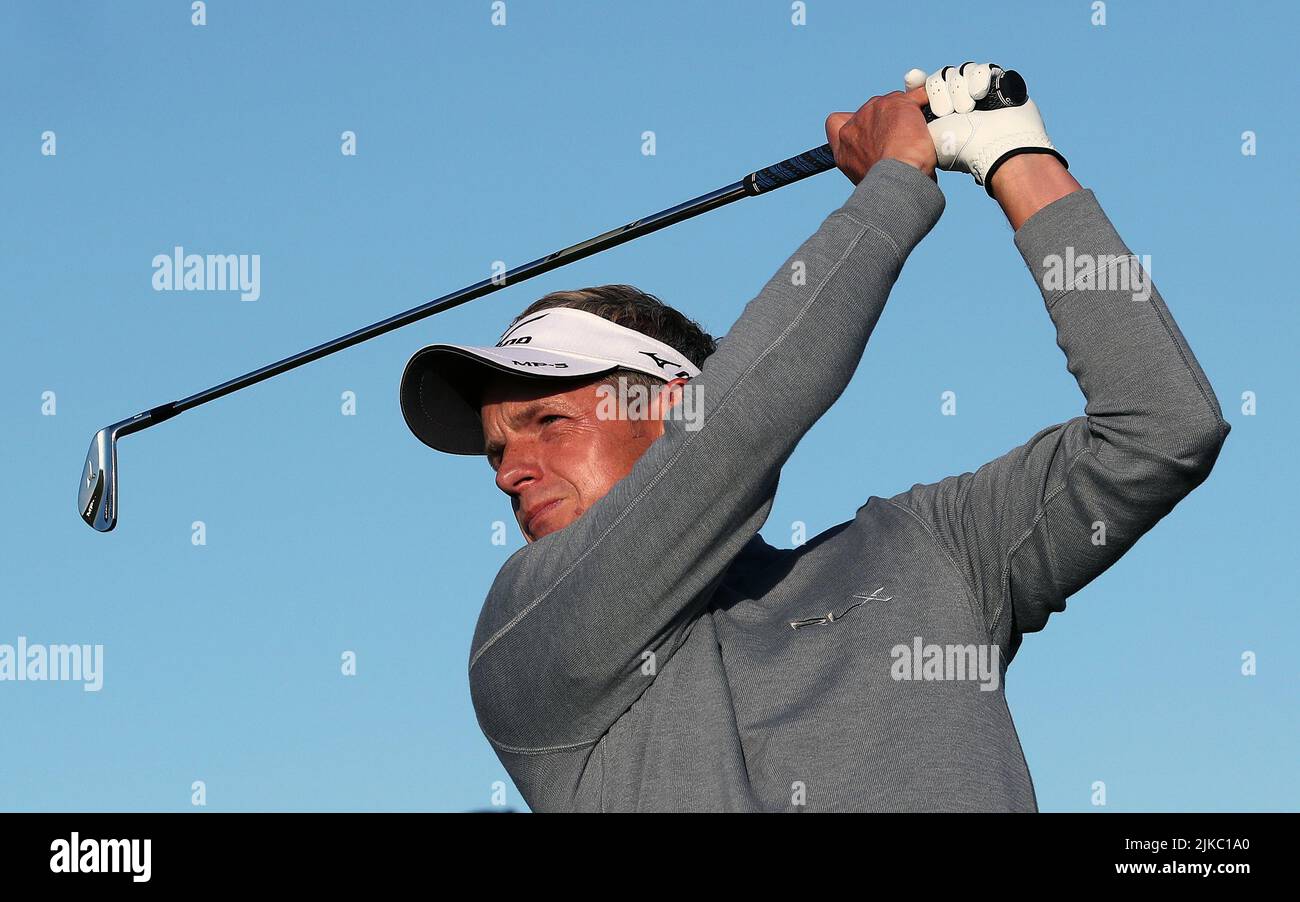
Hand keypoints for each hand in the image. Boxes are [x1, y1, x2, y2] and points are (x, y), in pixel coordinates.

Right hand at [824, 86, 936, 183]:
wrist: (897, 180)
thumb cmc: (889, 187)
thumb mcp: (872, 178)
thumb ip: (875, 161)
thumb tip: (893, 160)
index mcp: (844, 150)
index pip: (835, 124)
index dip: (853, 123)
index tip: (869, 132)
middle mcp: (853, 128)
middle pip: (872, 112)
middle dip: (889, 122)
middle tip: (905, 139)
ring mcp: (872, 112)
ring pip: (894, 104)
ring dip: (907, 115)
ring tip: (921, 135)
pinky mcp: (896, 103)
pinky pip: (916, 96)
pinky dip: (926, 105)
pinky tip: (934, 118)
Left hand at [906, 62, 1067, 194]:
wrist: (993, 148)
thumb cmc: (958, 145)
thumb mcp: (928, 129)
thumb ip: (915, 108)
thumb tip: (911, 78)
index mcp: (939, 114)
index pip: (926, 88)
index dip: (919, 81)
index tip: (912, 78)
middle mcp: (957, 102)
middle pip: (941, 77)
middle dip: (940, 91)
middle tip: (947, 111)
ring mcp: (977, 93)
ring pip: (959, 72)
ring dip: (959, 89)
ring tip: (966, 109)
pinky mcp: (998, 85)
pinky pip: (982, 69)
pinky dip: (977, 78)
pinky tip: (978, 94)